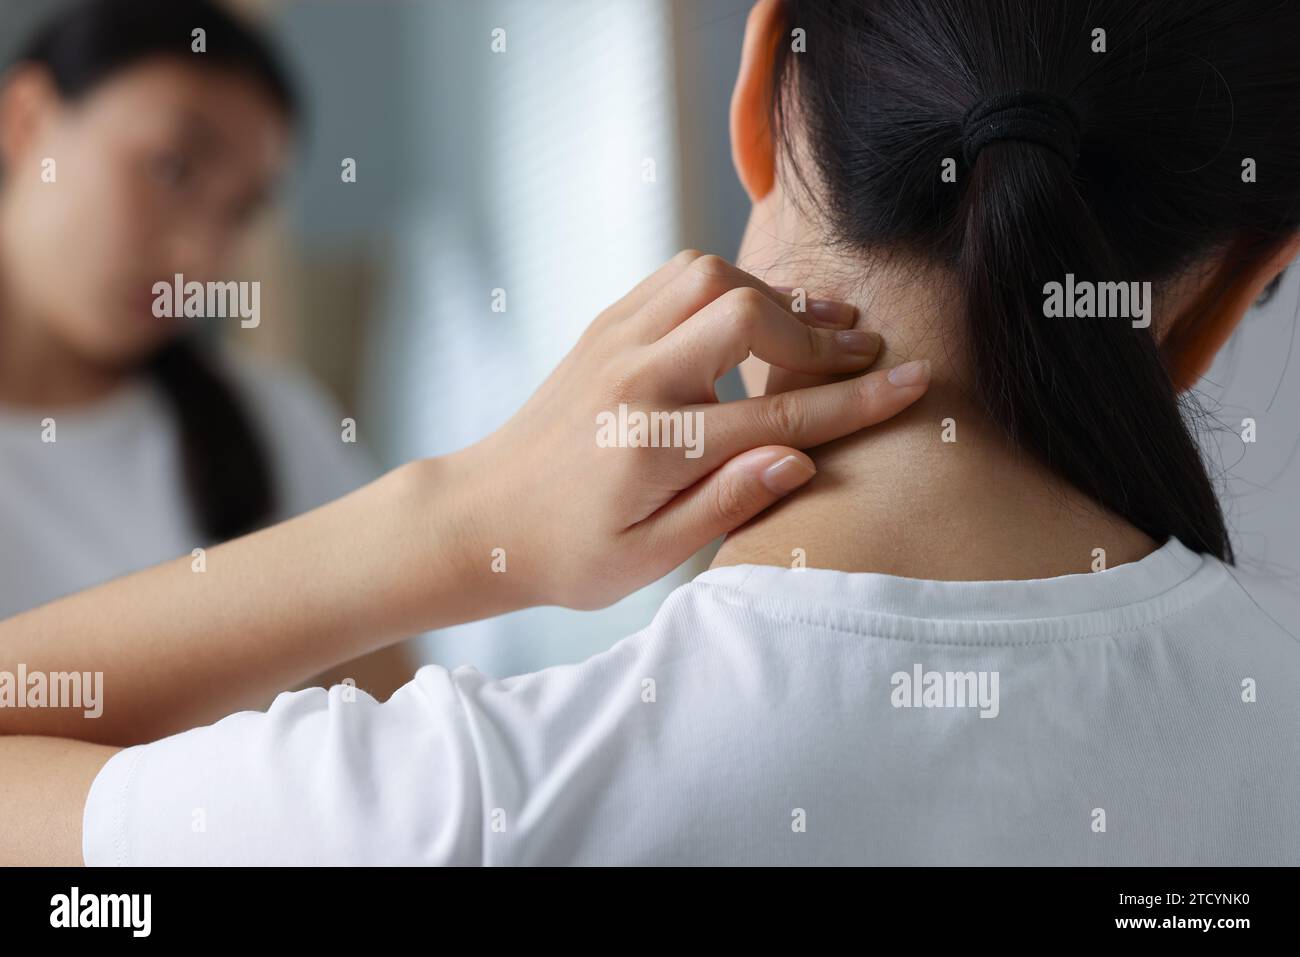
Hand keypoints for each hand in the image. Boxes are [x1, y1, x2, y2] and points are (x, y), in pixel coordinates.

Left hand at [446, 250, 931, 609]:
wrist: (481, 518)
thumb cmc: (566, 553)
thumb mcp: (645, 558)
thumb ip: (724, 505)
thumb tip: (799, 461)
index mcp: (650, 445)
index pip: (775, 412)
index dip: (853, 399)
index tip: (912, 381)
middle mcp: (632, 378)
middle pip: (743, 314)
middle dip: (815, 332)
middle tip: (863, 353)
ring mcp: (613, 343)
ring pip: (708, 276)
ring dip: (772, 295)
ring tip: (818, 326)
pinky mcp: (604, 329)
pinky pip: (675, 277)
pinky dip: (727, 285)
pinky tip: (756, 314)